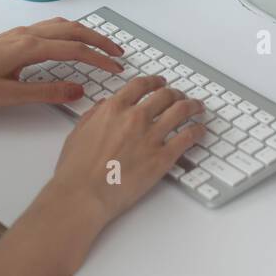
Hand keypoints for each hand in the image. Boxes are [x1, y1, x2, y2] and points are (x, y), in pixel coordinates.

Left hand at [0, 17, 123, 109]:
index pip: (74, 49)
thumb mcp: (9, 96)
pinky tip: (70, 41)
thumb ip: (46, 92)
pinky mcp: (12, 37)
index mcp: (28, 48)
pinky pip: (49, 27)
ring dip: (84, 33)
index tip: (117, 68)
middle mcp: (26, 35)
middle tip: (119, 53)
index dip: (99, 58)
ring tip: (101, 45)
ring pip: (61, 25)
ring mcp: (19, 33)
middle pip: (73, 31)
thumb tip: (77, 90)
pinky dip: (68, 32)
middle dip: (99, 40)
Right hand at [50, 75, 204, 225]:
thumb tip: (103, 106)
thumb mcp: (78, 132)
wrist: (83, 195)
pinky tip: (200, 130)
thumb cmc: (76, 170)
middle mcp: (135, 117)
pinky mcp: (163, 158)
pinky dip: (198, 130)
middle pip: (165, 95)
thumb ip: (94, 115)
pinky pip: (188, 137)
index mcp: (114, 109)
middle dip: (176, 93)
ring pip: (181, 111)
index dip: (155, 81)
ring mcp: (151, 136)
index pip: (141, 85)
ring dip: (192, 106)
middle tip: (180, 96)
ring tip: (197, 108)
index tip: (160, 82)